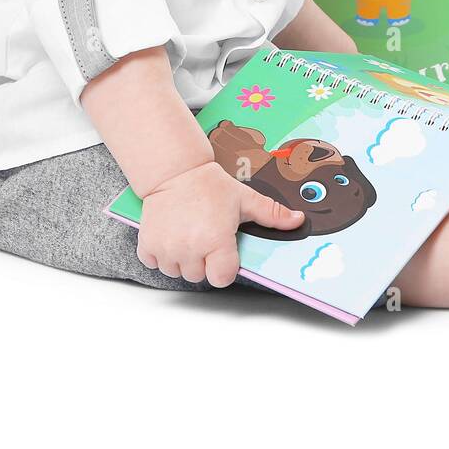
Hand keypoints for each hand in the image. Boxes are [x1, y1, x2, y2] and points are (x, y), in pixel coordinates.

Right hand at [136, 161, 305, 287]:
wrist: (175, 171)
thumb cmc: (209, 185)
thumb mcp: (244, 198)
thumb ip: (271, 214)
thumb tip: (299, 220)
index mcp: (216, 240)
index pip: (222, 278)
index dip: (225, 267)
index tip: (223, 250)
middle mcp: (190, 248)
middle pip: (199, 275)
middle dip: (203, 260)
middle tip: (204, 235)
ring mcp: (167, 248)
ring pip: (177, 271)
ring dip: (182, 258)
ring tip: (187, 234)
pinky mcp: (148, 245)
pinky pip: (156, 264)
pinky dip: (161, 254)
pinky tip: (171, 235)